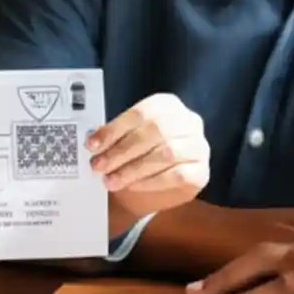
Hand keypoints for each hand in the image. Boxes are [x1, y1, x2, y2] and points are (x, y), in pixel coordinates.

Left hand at [86, 93, 209, 213]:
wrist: (148, 189)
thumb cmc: (134, 157)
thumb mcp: (122, 141)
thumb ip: (112, 137)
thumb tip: (93, 140)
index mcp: (167, 105)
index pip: (140, 114)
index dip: (114, 130)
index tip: (92, 146)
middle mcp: (188, 121)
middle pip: (154, 131)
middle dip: (122, 150)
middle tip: (98, 166)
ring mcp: (199, 147)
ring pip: (166, 154)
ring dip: (133, 169)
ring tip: (111, 180)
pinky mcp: (202, 172)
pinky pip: (177, 176)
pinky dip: (151, 181)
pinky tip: (132, 186)